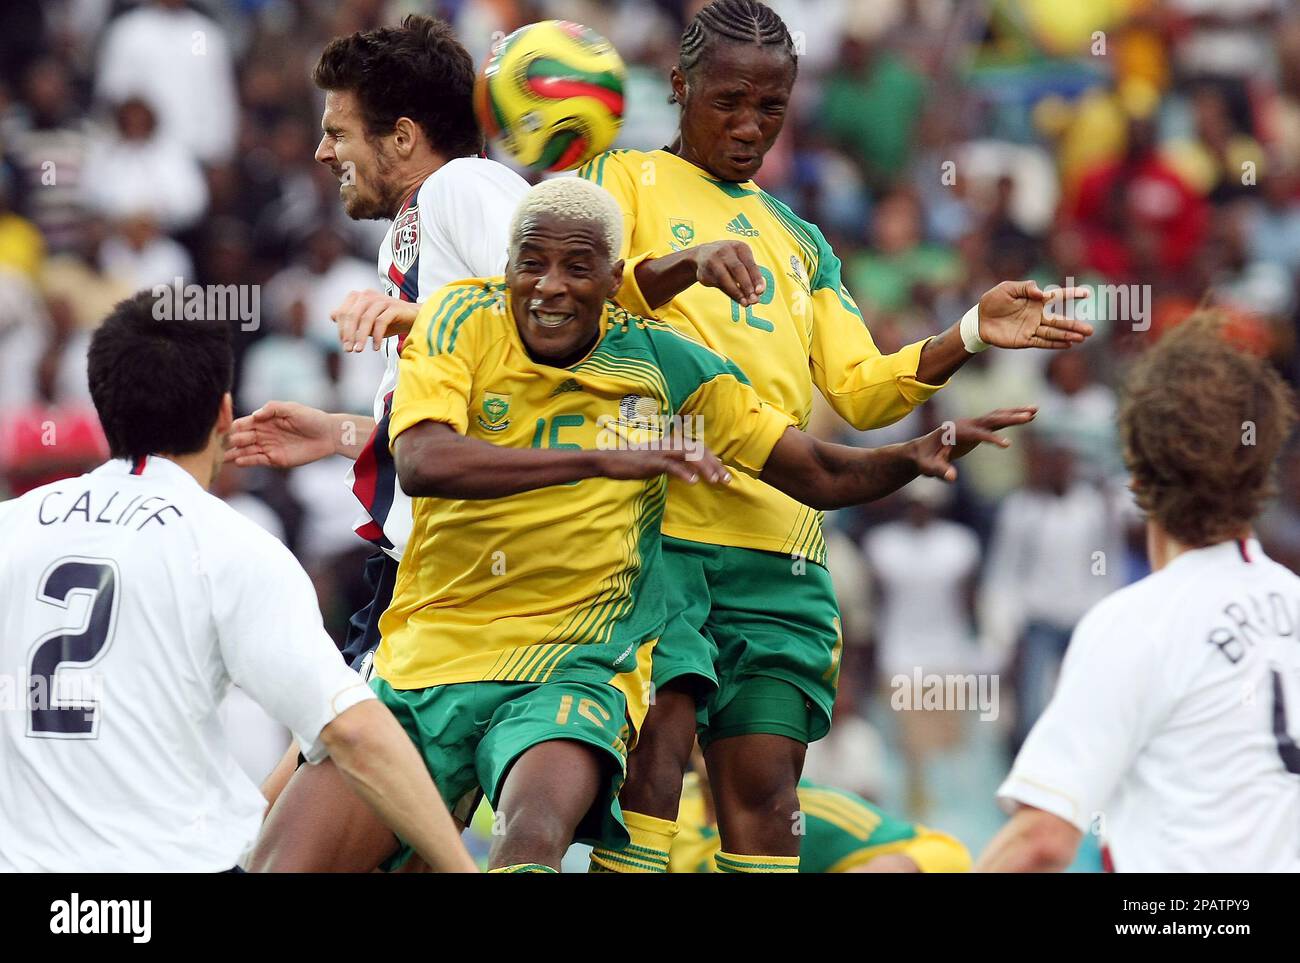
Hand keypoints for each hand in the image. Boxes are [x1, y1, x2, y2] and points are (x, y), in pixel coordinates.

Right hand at [225, 401, 336, 467]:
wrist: (327, 435)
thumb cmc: (311, 418)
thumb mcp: (292, 409)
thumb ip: (273, 408)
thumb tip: (255, 415)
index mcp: (263, 420)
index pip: (243, 423)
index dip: (233, 425)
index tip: (223, 428)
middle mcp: (262, 433)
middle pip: (241, 438)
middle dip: (232, 440)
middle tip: (225, 443)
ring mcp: (267, 447)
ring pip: (245, 450)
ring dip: (234, 453)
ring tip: (223, 456)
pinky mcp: (274, 459)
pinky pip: (257, 460)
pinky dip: (247, 460)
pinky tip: (238, 460)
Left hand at [333, 290, 419, 351]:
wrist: (414, 319)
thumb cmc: (389, 321)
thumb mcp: (367, 321)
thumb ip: (350, 318)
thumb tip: (331, 315)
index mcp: (359, 297)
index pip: (343, 313)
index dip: (341, 330)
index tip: (345, 345)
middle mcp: (368, 295)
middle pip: (352, 315)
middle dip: (349, 334)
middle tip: (348, 350)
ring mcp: (381, 299)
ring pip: (366, 319)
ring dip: (361, 337)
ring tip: (359, 350)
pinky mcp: (394, 306)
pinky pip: (381, 322)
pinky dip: (377, 336)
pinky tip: (376, 347)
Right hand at [596, 435, 730, 485]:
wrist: (611, 460)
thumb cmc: (634, 462)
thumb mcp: (658, 461)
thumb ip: (674, 463)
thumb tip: (691, 471)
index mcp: (672, 443)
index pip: (699, 448)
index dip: (713, 459)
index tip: (724, 471)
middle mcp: (670, 444)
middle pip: (699, 451)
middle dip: (715, 465)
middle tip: (727, 480)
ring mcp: (662, 452)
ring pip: (689, 456)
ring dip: (705, 468)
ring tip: (716, 480)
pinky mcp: (652, 461)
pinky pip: (672, 466)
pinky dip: (684, 473)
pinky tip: (694, 482)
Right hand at [692, 240, 764, 306]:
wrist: (702, 255)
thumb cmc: (729, 261)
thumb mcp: (741, 263)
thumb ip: (750, 276)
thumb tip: (759, 294)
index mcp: (740, 247)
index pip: (750, 264)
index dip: (756, 278)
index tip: (760, 291)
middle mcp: (726, 250)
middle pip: (738, 269)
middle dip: (747, 286)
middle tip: (754, 300)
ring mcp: (713, 259)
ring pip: (725, 278)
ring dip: (736, 292)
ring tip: (745, 303)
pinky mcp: (704, 270)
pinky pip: (717, 283)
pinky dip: (729, 293)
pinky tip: (736, 299)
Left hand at [910, 407, 1036, 481]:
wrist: (921, 450)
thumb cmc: (925, 460)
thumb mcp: (929, 467)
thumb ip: (939, 471)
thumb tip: (952, 478)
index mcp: (955, 432)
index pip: (977, 434)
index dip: (991, 439)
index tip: (1008, 445)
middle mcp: (966, 424)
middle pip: (991, 419)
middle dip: (1010, 418)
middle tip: (1030, 416)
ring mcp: (973, 424)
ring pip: (997, 416)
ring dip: (1016, 413)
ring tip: (1036, 410)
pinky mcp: (978, 427)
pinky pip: (998, 421)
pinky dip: (1012, 417)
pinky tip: (1028, 416)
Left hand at [978, 280, 1092, 349]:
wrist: (979, 319)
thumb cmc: (993, 301)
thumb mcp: (1007, 288)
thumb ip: (1025, 288)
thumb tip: (1041, 292)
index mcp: (1036, 300)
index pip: (1058, 296)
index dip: (1072, 294)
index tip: (1087, 293)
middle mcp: (1037, 315)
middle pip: (1060, 320)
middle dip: (1074, 325)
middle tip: (1090, 330)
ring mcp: (1032, 328)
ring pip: (1054, 332)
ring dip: (1068, 336)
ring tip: (1082, 338)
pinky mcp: (1024, 340)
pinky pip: (1042, 342)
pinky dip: (1055, 343)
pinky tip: (1068, 344)